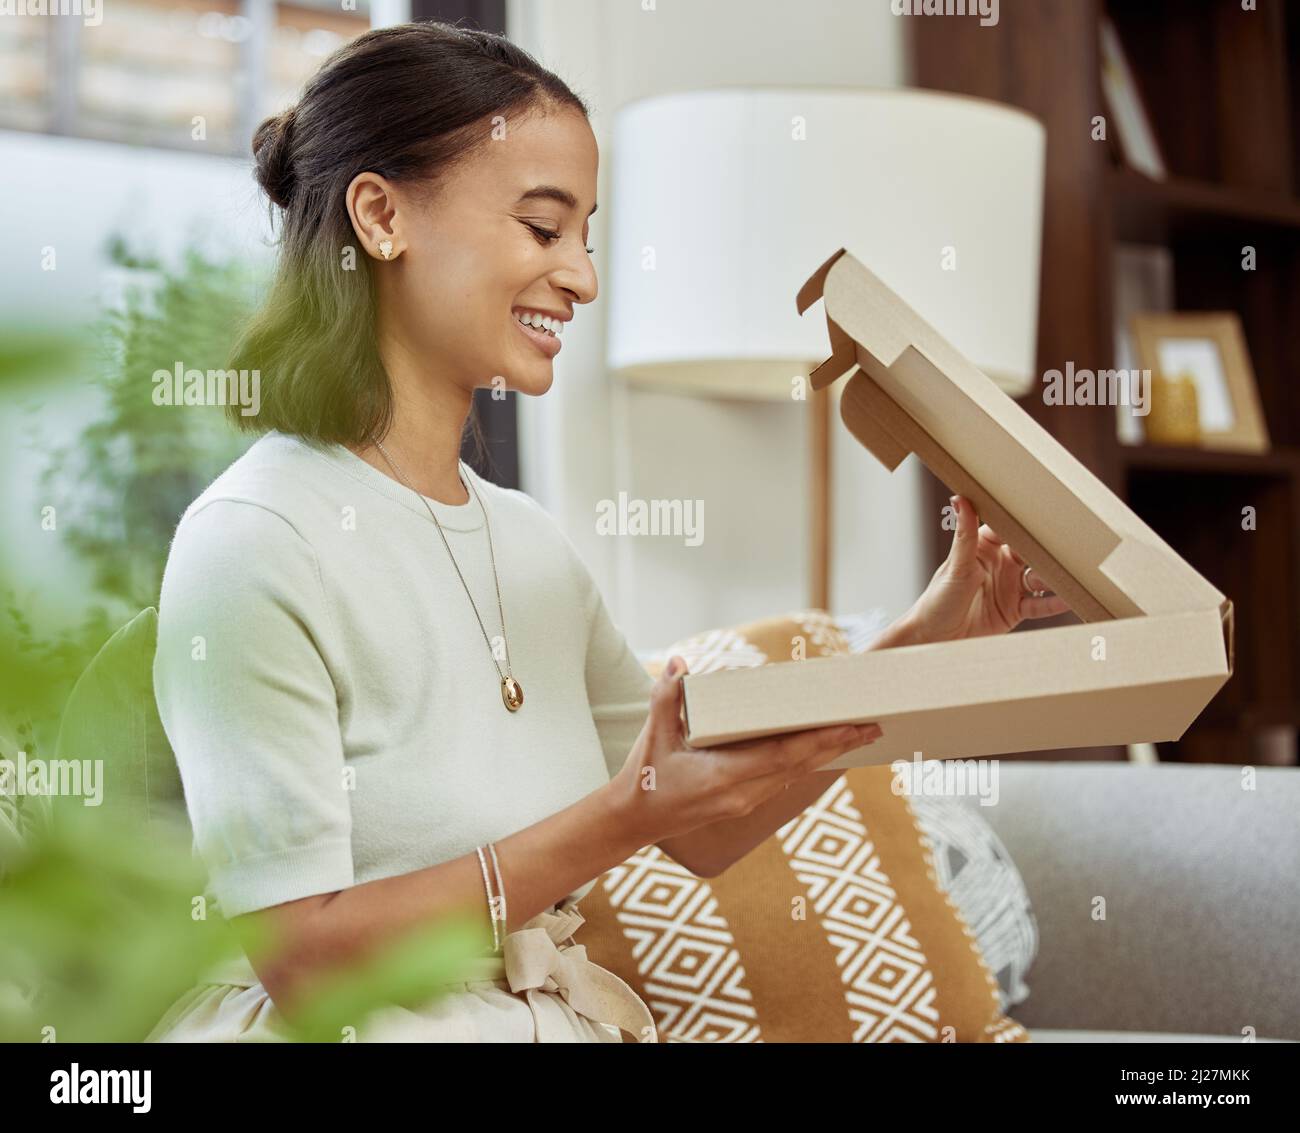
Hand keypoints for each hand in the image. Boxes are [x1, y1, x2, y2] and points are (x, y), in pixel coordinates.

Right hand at [611, 656, 882, 845]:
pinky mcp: (745, 801)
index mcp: (725, 777)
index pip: (784, 757)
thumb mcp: (652, 736)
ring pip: (797, 774)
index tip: (850, 725)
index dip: (820, 741)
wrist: (634, 821)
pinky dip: (809, 762)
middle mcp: (744, 794)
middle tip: (873, 724)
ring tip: (860, 733)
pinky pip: (786, 779)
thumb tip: (681, 662)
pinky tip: (824, 749)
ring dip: (829, 754)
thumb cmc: (644, 777)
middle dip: (838, 745)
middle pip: (802, 767)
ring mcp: (747, 801)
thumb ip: (666, 698)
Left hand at [900, 494, 1070, 644]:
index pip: (1010, 527)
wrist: (935, 638)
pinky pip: (1040, 605)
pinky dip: (1054, 603)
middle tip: (1071, 540)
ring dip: (1054, 575)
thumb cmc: (937, 599)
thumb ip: (964, 535)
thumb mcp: (956, 565)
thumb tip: (960, 498)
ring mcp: (1009, 587)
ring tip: (1073, 570)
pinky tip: (1069, 597)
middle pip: (1031, 552)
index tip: (1047, 509)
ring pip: (1040, 578)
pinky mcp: (1015, 610)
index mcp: (984, 547)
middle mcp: (1000, 564)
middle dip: (1048, 548)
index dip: (1026, 520)